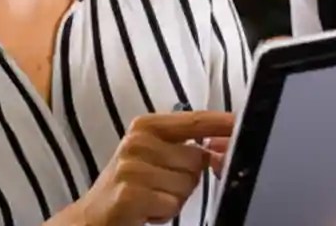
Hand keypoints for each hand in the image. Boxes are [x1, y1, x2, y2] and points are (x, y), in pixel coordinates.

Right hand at [60, 111, 234, 225]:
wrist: (92, 217)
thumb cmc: (129, 185)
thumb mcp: (154, 156)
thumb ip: (187, 147)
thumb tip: (222, 149)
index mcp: (146, 125)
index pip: (196, 120)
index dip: (223, 123)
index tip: (243, 122)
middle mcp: (138, 141)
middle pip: (197, 159)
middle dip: (187, 179)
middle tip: (160, 186)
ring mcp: (132, 167)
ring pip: (188, 184)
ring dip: (175, 198)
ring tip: (151, 197)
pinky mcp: (131, 193)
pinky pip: (173, 204)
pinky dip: (164, 213)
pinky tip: (145, 210)